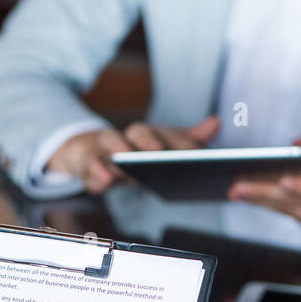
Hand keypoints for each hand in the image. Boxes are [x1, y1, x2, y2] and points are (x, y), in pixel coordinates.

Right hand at [48, 115, 219, 194]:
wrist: (84, 152)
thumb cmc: (127, 153)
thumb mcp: (157, 148)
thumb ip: (186, 139)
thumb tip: (215, 122)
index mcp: (147, 136)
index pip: (165, 134)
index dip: (180, 142)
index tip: (195, 152)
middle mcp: (127, 138)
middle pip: (137, 132)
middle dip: (148, 141)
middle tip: (158, 152)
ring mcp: (104, 150)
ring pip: (111, 145)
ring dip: (118, 152)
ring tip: (126, 164)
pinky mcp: (86, 163)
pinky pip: (90, 167)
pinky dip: (95, 172)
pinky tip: (104, 180)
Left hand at [228, 121, 300, 236]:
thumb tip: (295, 142)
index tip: (283, 180)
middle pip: (300, 202)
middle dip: (266, 193)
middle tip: (237, 187)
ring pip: (292, 211)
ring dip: (262, 201)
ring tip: (237, 191)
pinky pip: (291, 217)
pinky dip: (271, 206)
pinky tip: (252, 197)